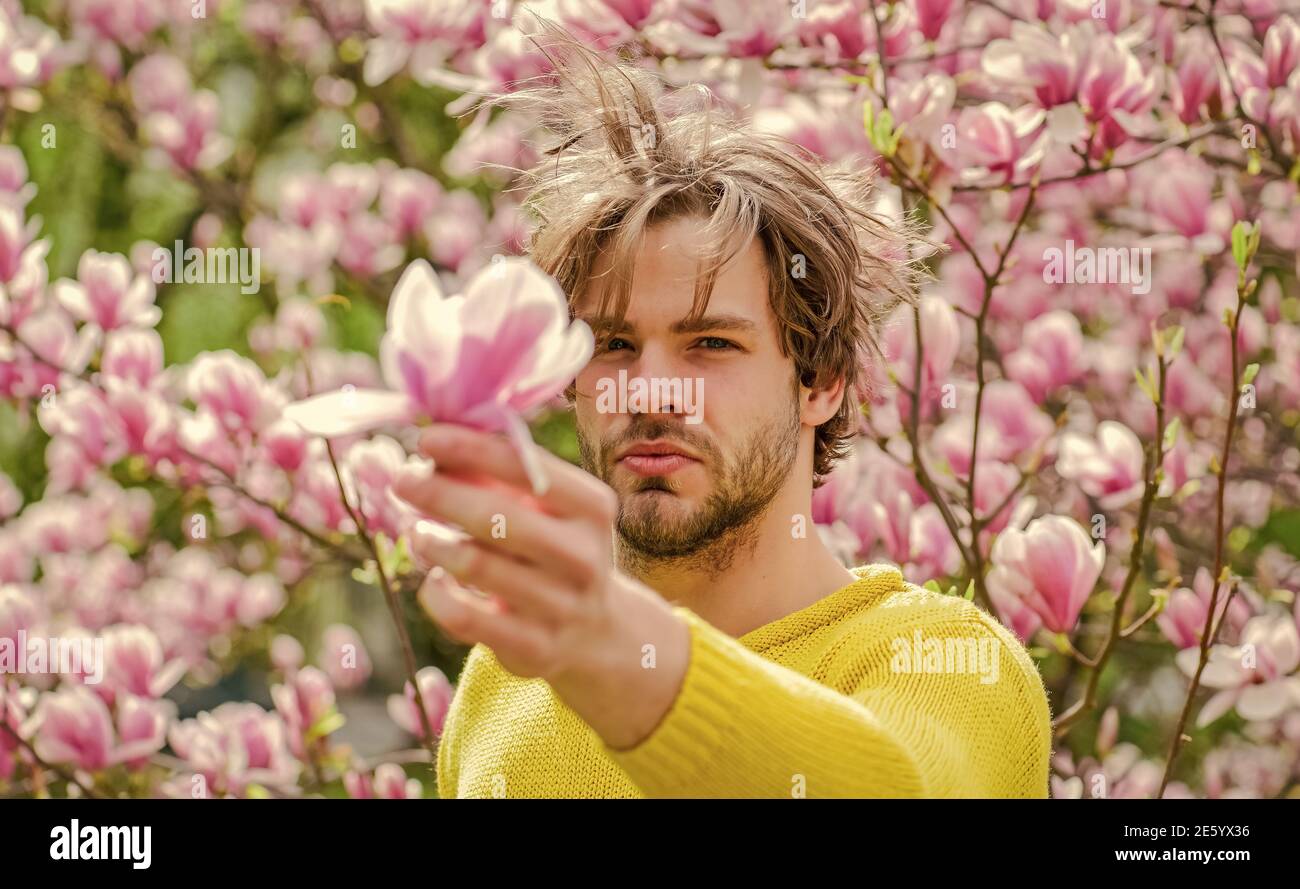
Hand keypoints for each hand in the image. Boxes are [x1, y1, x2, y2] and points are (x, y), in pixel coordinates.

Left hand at [393, 424, 689, 749]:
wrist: (593, 631)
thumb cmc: (552, 547)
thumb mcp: (542, 508)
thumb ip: (496, 475)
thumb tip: (433, 448)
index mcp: (592, 507)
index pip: (529, 468)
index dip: (472, 448)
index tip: (426, 437)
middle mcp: (584, 555)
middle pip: (496, 517)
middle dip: (439, 494)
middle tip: (402, 481)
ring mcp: (563, 606)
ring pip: (476, 566)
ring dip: (433, 542)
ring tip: (417, 533)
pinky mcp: (535, 648)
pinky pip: (466, 618)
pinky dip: (436, 594)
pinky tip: (433, 581)